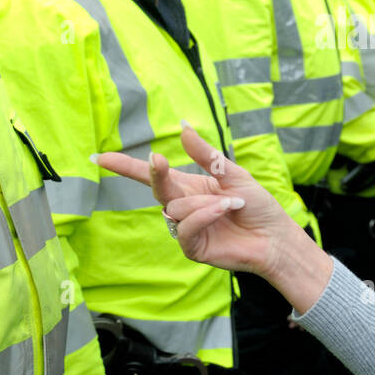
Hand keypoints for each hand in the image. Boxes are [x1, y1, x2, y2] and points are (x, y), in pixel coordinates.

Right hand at [93, 122, 292, 276]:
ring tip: (232, 202)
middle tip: (160, 160)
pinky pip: (186, 227)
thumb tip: (182, 126)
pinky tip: (225, 210)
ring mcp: (186, 229)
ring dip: (203, 202)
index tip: (100, 157)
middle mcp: (183, 206)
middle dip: (156, 174)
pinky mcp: (193, 248)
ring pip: (174, 208)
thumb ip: (205, 154)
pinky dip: (205, 215)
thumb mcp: (232, 173)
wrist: (275, 237)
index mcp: (189, 186)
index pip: (152, 175)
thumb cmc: (256, 206)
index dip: (125, 166)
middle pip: (157, 188)